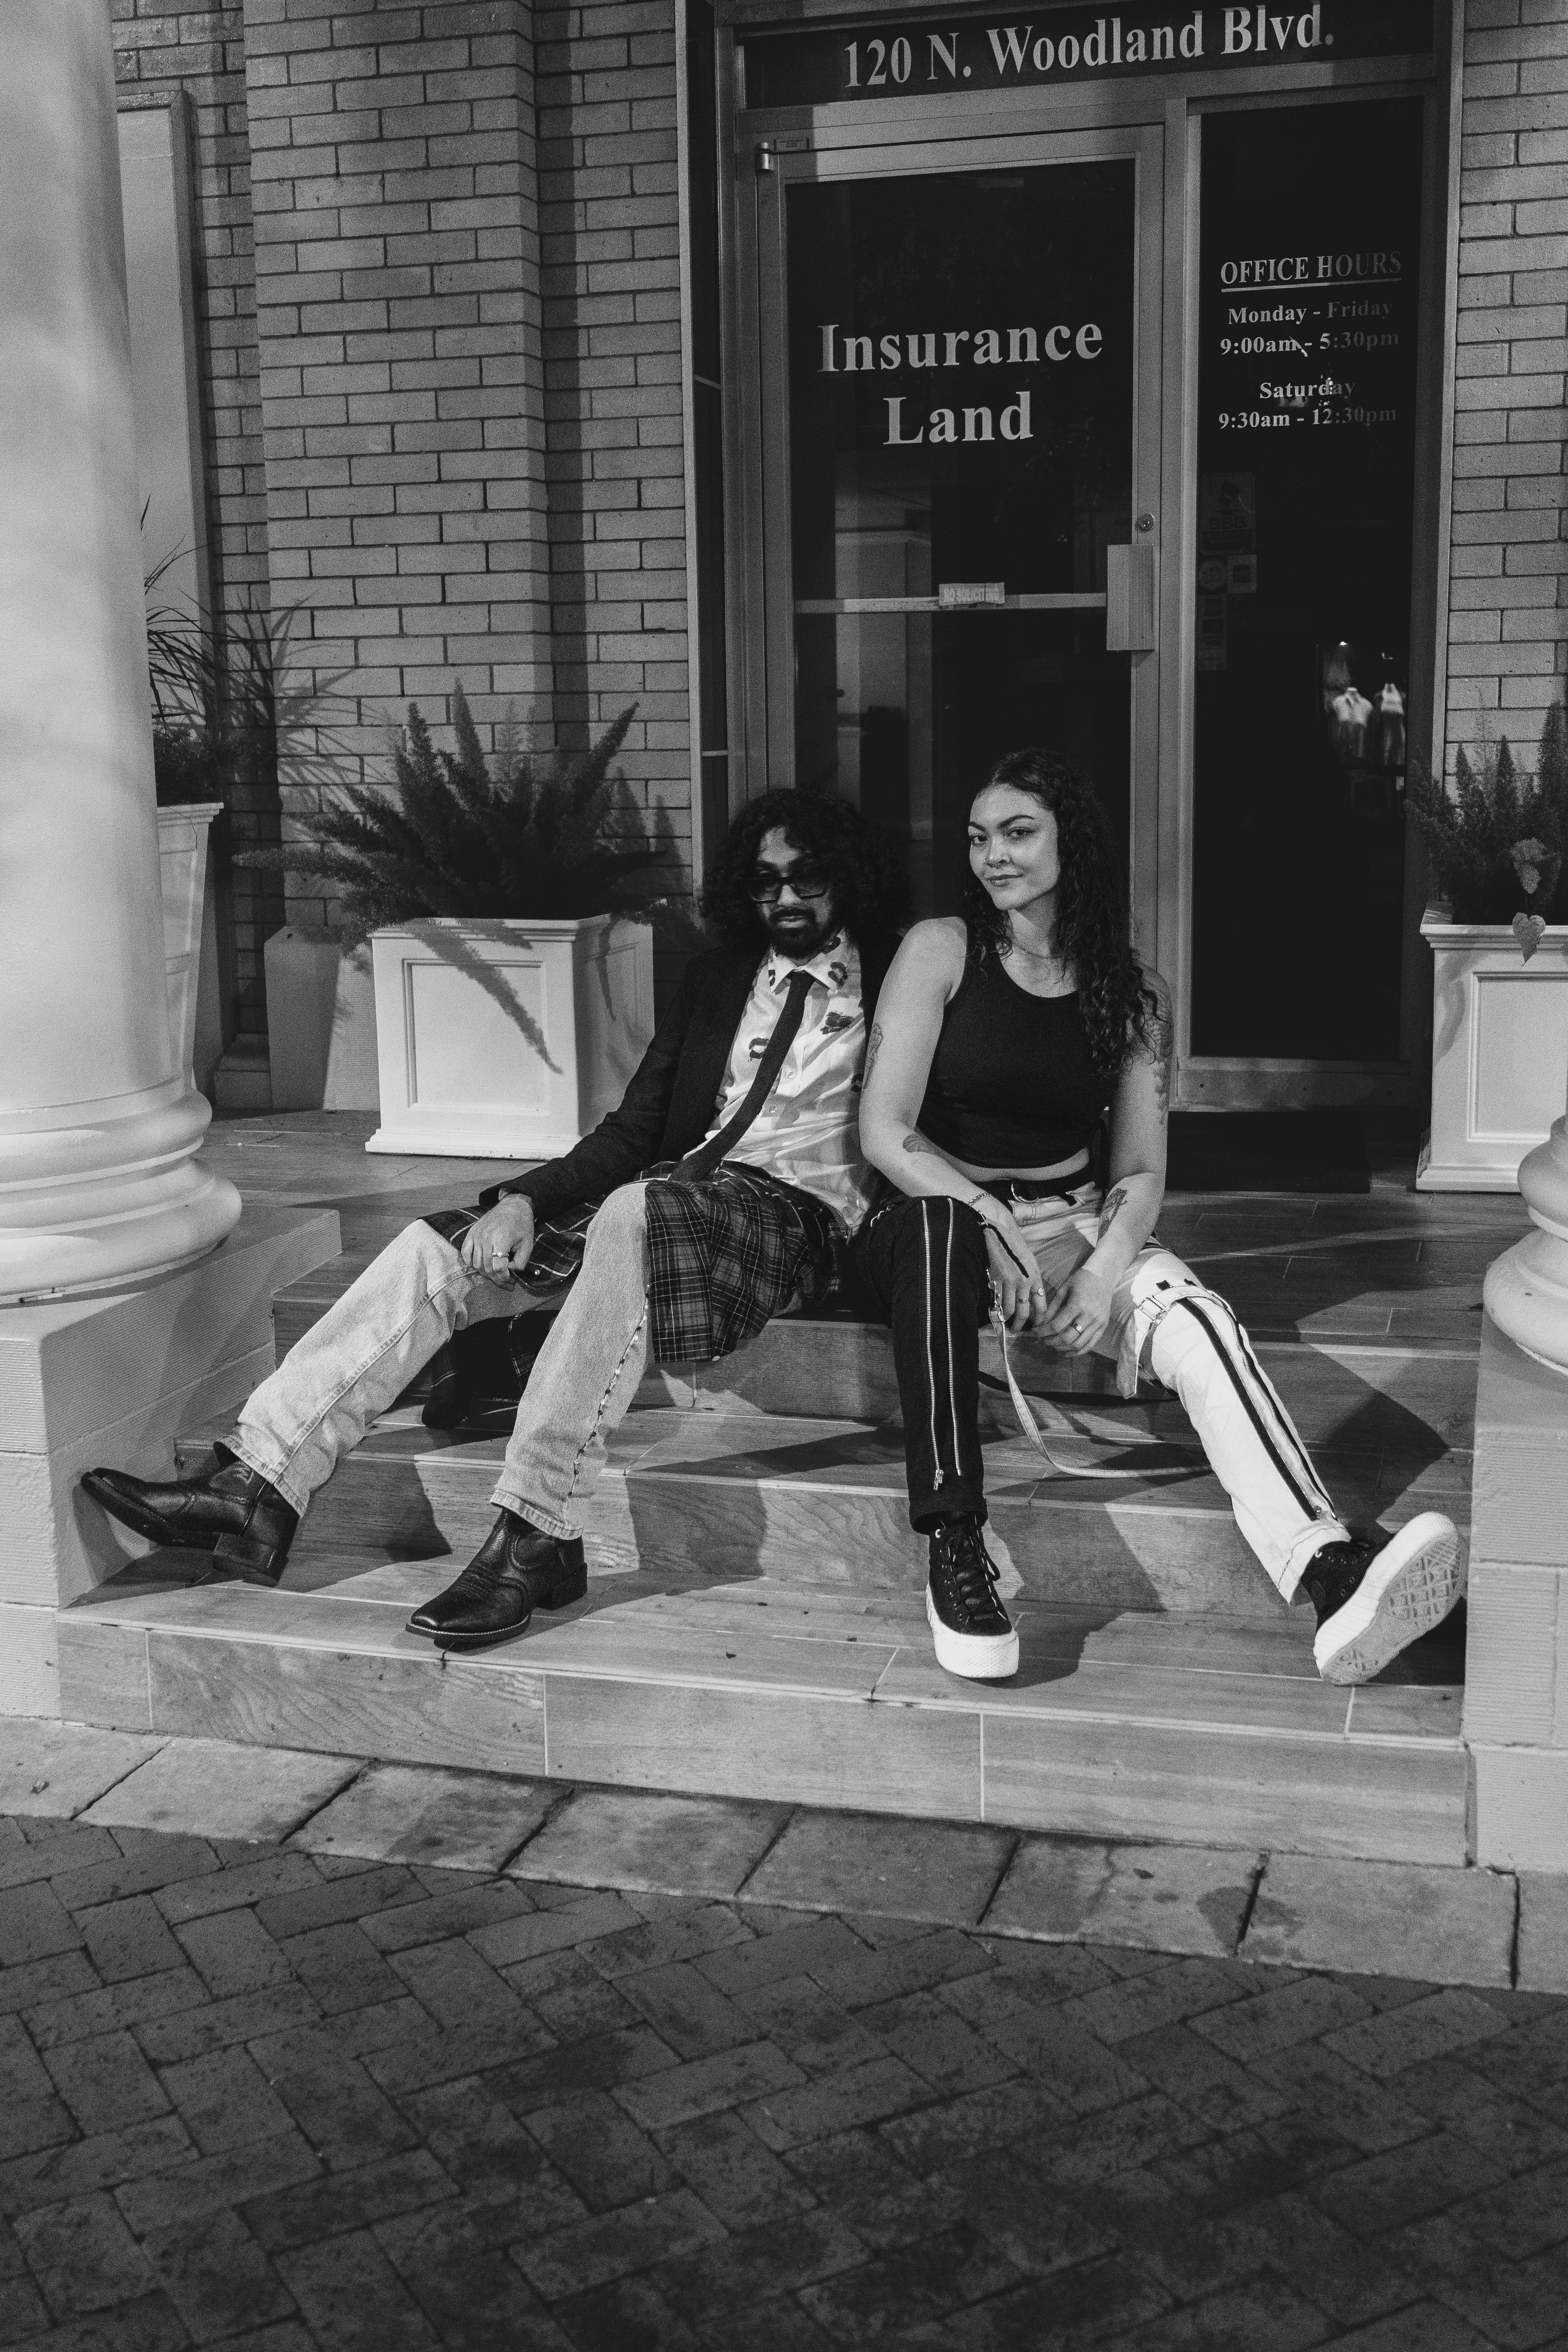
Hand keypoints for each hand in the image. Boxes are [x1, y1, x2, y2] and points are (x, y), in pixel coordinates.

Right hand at [460, 1196, 534, 1282]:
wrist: (513, 1206)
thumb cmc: (521, 1225)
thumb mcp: (528, 1244)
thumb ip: (520, 1262)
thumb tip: (509, 1272)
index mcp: (501, 1239)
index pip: (498, 1267)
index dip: (504, 1279)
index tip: (510, 1282)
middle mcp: (486, 1237)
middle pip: (487, 1267)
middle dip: (496, 1279)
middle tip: (504, 1283)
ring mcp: (477, 1235)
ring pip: (476, 1263)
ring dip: (485, 1273)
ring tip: (495, 1274)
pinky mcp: (471, 1233)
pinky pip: (465, 1252)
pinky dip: (470, 1262)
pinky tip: (479, 1266)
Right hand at [980, 1206, 1047, 1334]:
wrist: (1000, 1235)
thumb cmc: (1017, 1250)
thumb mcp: (1032, 1265)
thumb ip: (1033, 1283)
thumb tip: (1033, 1301)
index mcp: (1036, 1279)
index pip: (1041, 1306)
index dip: (1039, 1320)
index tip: (1036, 1327)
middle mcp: (1024, 1282)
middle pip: (1023, 1313)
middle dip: (1020, 1325)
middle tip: (1017, 1330)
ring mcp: (1009, 1282)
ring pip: (1008, 1310)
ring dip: (1006, 1320)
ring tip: (1005, 1324)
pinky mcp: (995, 1280)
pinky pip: (996, 1301)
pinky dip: (995, 1310)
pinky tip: (995, 1313)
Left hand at [1039, 1261, 1115, 1355]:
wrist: (1104, 1275)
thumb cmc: (1081, 1279)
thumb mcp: (1063, 1289)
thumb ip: (1052, 1307)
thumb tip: (1041, 1323)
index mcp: (1077, 1305)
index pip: (1056, 1325)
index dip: (1043, 1332)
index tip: (1035, 1332)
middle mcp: (1089, 1316)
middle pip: (1067, 1338)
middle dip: (1052, 1342)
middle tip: (1044, 1340)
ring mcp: (1098, 1323)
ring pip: (1079, 1345)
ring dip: (1063, 1348)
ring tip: (1054, 1345)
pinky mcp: (1104, 1326)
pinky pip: (1090, 1345)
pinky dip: (1078, 1351)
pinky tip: (1067, 1351)